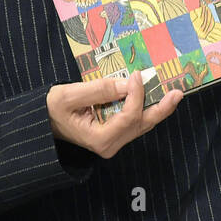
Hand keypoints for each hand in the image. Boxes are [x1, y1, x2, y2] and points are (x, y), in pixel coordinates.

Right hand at [46, 73, 182, 159]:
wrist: (42, 122)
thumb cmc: (51, 109)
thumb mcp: (69, 96)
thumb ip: (100, 90)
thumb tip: (129, 83)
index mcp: (100, 139)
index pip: (129, 116)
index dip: (136, 95)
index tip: (136, 75)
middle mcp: (110, 144)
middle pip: (142, 124)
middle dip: (162, 108)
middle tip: (178, 93)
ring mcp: (114, 141)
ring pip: (142, 124)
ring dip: (158, 108)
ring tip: (174, 94)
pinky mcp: (115, 134)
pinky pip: (135, 122)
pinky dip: (146, 108)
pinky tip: (157, 98)